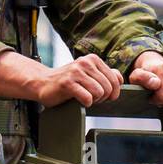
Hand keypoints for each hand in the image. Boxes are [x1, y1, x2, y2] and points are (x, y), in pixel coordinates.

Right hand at [0, 52, 122, 107]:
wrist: (42, 83)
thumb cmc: (67, 82)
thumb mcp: (88, 75)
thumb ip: (104, 75)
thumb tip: (119, 79)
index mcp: (93, 60)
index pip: (115, 79)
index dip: (113, 92)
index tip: (104, 97)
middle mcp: (86, 63)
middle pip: (108, 87)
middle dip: (103, 98)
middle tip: (92, 100)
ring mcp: (76, 72)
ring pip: (99, 92)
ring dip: (94, 101)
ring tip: (85, 100)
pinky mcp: (67, 83)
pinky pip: (87, 98)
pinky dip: (85, 103)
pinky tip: (79, 102)